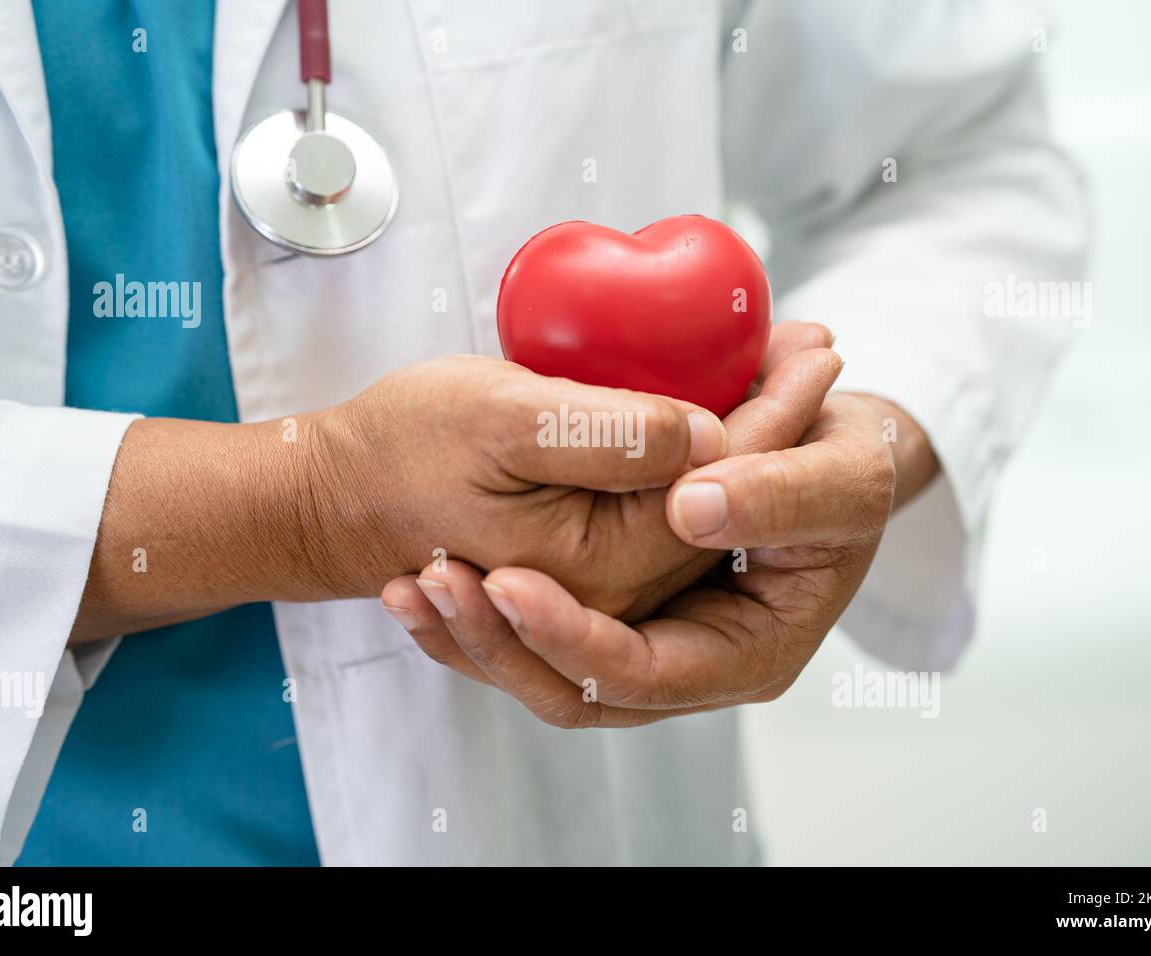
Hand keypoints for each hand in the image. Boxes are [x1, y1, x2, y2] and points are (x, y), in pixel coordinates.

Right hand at [72, 327, 837, 642]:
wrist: (336, 496)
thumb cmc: (402, 448)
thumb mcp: (500, 420)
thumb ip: (606, 434)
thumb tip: (707, 434)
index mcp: (603, 563)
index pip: (718, 480)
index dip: (775, 408)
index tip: (814, 345)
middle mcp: (614, 591)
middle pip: (724, 499)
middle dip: (778, 423)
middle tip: (815, 346)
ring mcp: (602, 583)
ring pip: (700, 508)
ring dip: (747, 441)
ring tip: (781, 368)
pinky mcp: (587, 561)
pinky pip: (664, 513)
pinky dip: (699, 464)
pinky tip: (718, 412)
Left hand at [380, 388, 936, 726]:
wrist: (831, 443)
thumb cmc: (850, 462)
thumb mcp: (844, 473)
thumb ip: (782, 493)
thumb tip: (689, 506)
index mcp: (750, 653)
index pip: (645, 676)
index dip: (574, 639)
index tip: (507, 583)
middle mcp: (691, 662)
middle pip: (577, 689)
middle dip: (497, 645)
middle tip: (428, 584)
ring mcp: (649, 633)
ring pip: (543, 667)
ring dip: (473, 633)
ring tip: (410, 582)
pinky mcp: (615, 601)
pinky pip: (536, 625)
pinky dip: (480, 605)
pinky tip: (424, 571)